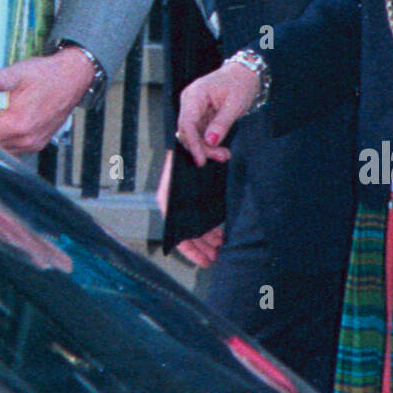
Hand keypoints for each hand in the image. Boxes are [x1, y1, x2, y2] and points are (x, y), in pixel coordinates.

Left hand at [0, 48, 94, 154]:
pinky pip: (14, 149)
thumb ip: (2, 79)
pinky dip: (5, 142)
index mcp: (18, 124)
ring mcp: (33, 143)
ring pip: (2, 150)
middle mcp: (26, 139)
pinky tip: (2, 127)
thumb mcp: (22, 71)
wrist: (72, 79)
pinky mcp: (37, 143)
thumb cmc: (48, 76)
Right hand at [155, 147, 224, 267]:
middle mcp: (174, 200)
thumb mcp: (193, 149)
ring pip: (194, 226)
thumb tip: (224, 154)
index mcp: (169, 193)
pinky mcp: (196, 198)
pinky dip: (210, 227)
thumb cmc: (186, 143)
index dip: (189, 247)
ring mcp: (185, 200)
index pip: (175, 228)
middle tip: (215, 257)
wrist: (187, 133)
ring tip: (220, 249)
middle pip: (186, 232)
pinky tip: (221, 234)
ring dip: (207, 238)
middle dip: (201, 247)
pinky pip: (200, 217)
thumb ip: (208, 152)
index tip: (202, 259)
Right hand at [176, 60, 259, 166]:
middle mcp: (190, 101)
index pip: (187, 123)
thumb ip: (222, 123)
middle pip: (188, 131)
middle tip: (222, 156)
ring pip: (193, 135)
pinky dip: (209, 143)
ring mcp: (193, 108)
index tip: (201, 159)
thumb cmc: (240, 83)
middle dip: (203, 148)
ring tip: (224, 154)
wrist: (244, 74)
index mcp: (196, 94)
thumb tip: (210, 141)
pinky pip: (200, 133)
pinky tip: (221, 149)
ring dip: (207, 148)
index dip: (192, 143)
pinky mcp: (199, 115)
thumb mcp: (235, 104)